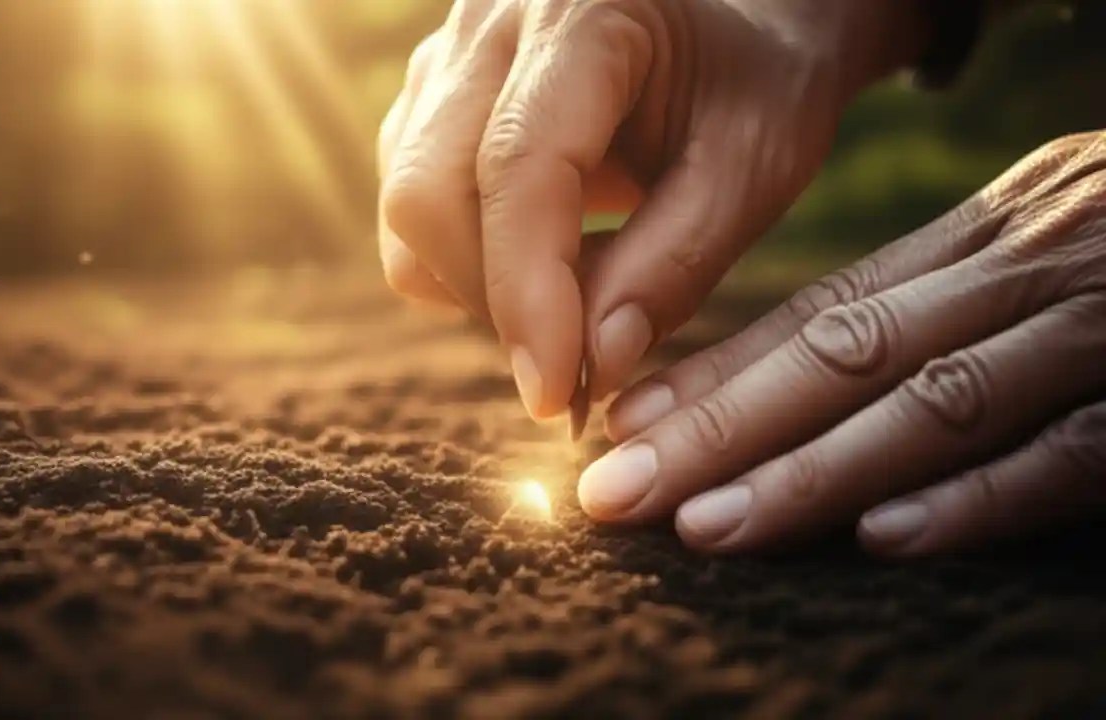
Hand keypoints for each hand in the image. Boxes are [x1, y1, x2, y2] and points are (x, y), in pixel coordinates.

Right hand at [376, 0, 924, 417]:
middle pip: (427, 192)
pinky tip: (545, 260)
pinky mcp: (430, 92)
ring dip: (476, 287)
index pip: (519, 167)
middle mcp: (491, 17)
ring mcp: (447, 52)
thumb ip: (674, 264)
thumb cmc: (761, 78)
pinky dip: (464, 260)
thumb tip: (591, 369)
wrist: (746, 12)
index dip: (529, 295)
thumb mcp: (755, 166)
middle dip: (493, 303)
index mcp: (586, 10)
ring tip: (572, 302)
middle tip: (572, 369)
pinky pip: (410, 201)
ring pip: (406, 205)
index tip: (555, 399)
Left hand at [579, 131, 1105, 555]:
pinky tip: (887, 539)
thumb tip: (800, 383)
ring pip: (935, 404)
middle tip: (613, 489)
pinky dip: (980, 497)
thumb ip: (939, 309)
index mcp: (997, 233)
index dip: (718, 371)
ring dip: (810, 471)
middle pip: (848, 353)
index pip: (826, 309)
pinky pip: (1074, 452)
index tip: (623, 424)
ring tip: (703, 526)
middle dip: (719, 427)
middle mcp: (1038, 267)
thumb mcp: (1043, 257)